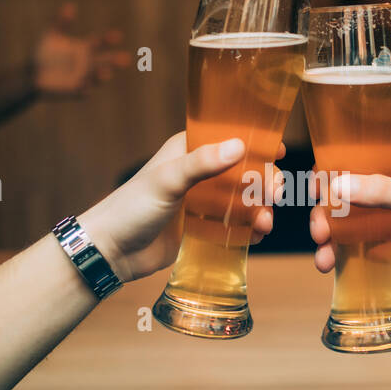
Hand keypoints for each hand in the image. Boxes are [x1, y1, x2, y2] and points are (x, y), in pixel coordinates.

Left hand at [33, 4, 132, 94]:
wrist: (32, 73)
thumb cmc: (44, 53)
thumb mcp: (51, 34)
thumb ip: (61, 21)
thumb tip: (70, 6)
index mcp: (86, 48)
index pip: (101, 42)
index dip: (109, 39)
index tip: (118, 36)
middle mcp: (88, 63)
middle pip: (106, 61)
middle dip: (115, 60)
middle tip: (126, 58)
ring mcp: (83, 77)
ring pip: (97, 77)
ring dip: (102, 75)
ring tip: (106, 73)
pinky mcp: (74, 90)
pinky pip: (82, 91)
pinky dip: (85, 89)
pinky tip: (86, 88)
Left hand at [80, 132, 284, 282]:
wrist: (111, 251)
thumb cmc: (131, 208)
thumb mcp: (166, 181)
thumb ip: (201, 163)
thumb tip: (239, 146)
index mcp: (187, 151)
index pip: (227, 138)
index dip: (255, 142)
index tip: (278, 150)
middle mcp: (198, 173)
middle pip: (243, 171)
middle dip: (264, 182)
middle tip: (275, 195)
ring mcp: (202, 202)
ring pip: (243, 200)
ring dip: (260, 209)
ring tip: (264, 224)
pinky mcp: (203, 227)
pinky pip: (235, 225)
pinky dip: (250, 229)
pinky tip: (258, 236)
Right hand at [309, 144, 390, 290]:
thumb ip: (381, 191)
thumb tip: (337, 185)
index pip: (352, 159)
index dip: (327, 173)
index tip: (312, 192)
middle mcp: (388, 187)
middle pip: (342, 198)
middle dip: (326, 218)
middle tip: (319, 235)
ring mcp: (388, 217)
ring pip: (348, 228)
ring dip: (333, 244)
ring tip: (324, 262)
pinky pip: (364, 250)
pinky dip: (358, 260)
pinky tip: (364, 265)